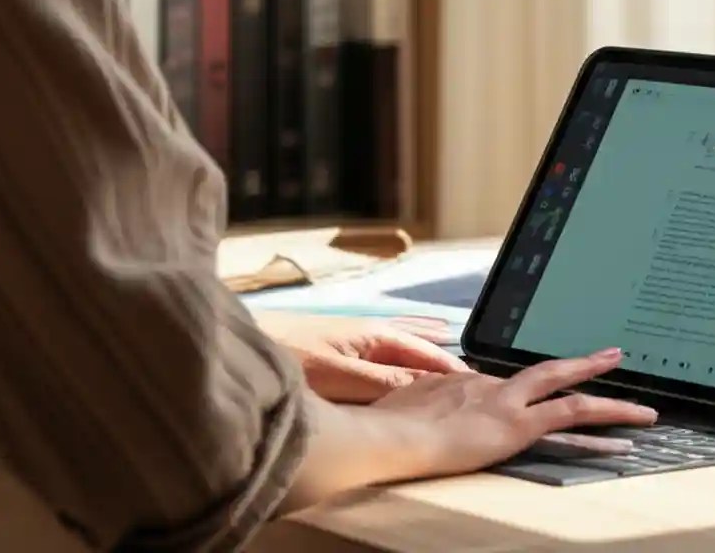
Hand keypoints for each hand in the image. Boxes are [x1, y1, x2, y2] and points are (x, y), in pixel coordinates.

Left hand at [253, 311, 468, 402]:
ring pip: (395, 344)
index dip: (450, 367)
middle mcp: (364, 333)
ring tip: (444, 355)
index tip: (478, 382)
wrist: (236, 343)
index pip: (424, 351)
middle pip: (413, 342)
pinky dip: (396, 355)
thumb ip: (382, 379)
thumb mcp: (339, 375)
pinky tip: (393, 362)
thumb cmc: (285, 356)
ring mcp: (346, 339)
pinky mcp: (329, 349)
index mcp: (372, 335)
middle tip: (469, 373)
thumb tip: (427, 382)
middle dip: (439, 355)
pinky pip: (377, 351)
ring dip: (419, 352)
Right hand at [371, 347, 657, 478]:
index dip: (524, 390)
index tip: (534, 394)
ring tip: (642, 410)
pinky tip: (625, 440)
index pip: (502, 384)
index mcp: (463, 381)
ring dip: (610, 404)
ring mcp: (508, 404)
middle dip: (582, 365)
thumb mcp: (399, 405)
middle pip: (547, 373)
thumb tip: (406, 409)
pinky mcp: (516, 427)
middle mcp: (492, 385)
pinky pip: (568, 424)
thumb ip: (415, 404)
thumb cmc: (386, 425)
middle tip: (613, 356)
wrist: (392, 434)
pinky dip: (601, 430)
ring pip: (571, 398)